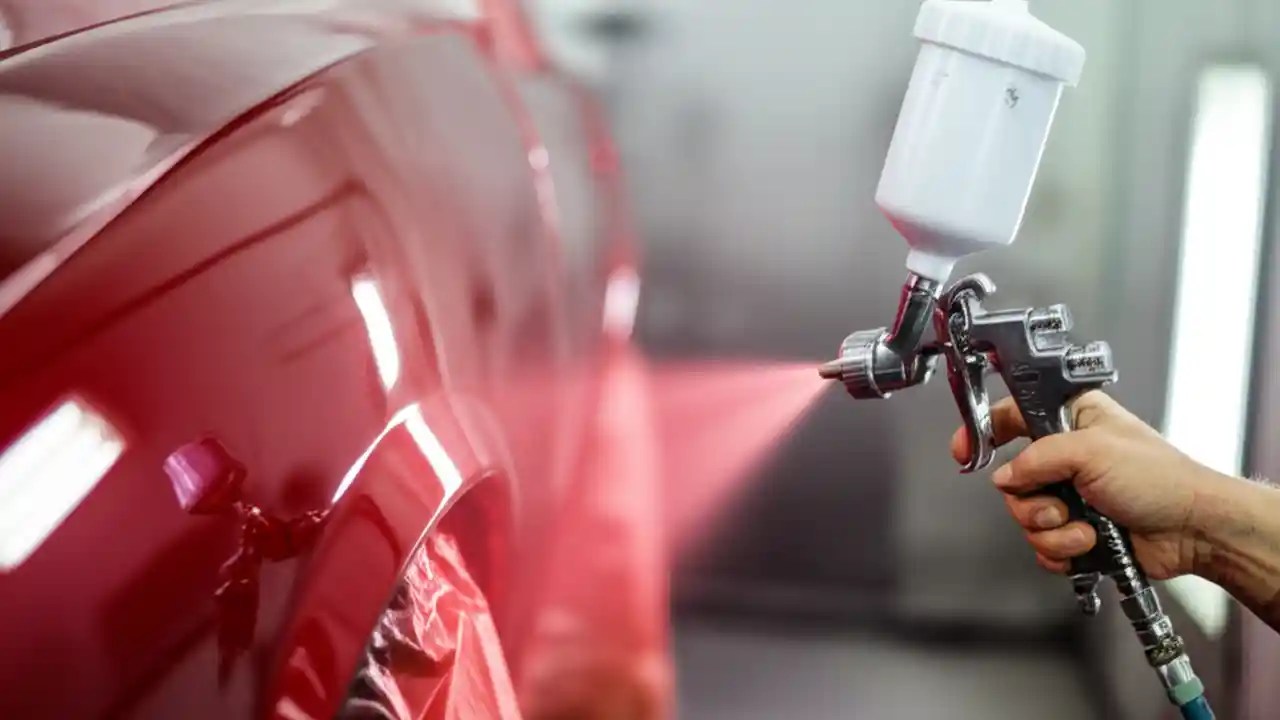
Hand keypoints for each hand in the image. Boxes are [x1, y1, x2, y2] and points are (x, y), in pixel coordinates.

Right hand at [950, 391, 1221, 579]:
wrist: (1192, 530)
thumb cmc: (1160, 478)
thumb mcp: (1092, 450)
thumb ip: (1037, 457)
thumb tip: (1006, 476)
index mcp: (1071, 420)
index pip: (1011, 416)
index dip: (983, 431)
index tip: (965, 450)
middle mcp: (1065, 458)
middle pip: (1011, 481)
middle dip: (1034, 501)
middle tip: (1062, 501)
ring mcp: (1069, 496)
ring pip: (1025, 518)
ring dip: (1054, 529)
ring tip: (1086, 527)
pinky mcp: (1075, 531)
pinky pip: (1042, 545)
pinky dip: (1062, 550)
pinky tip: (1088, 544)